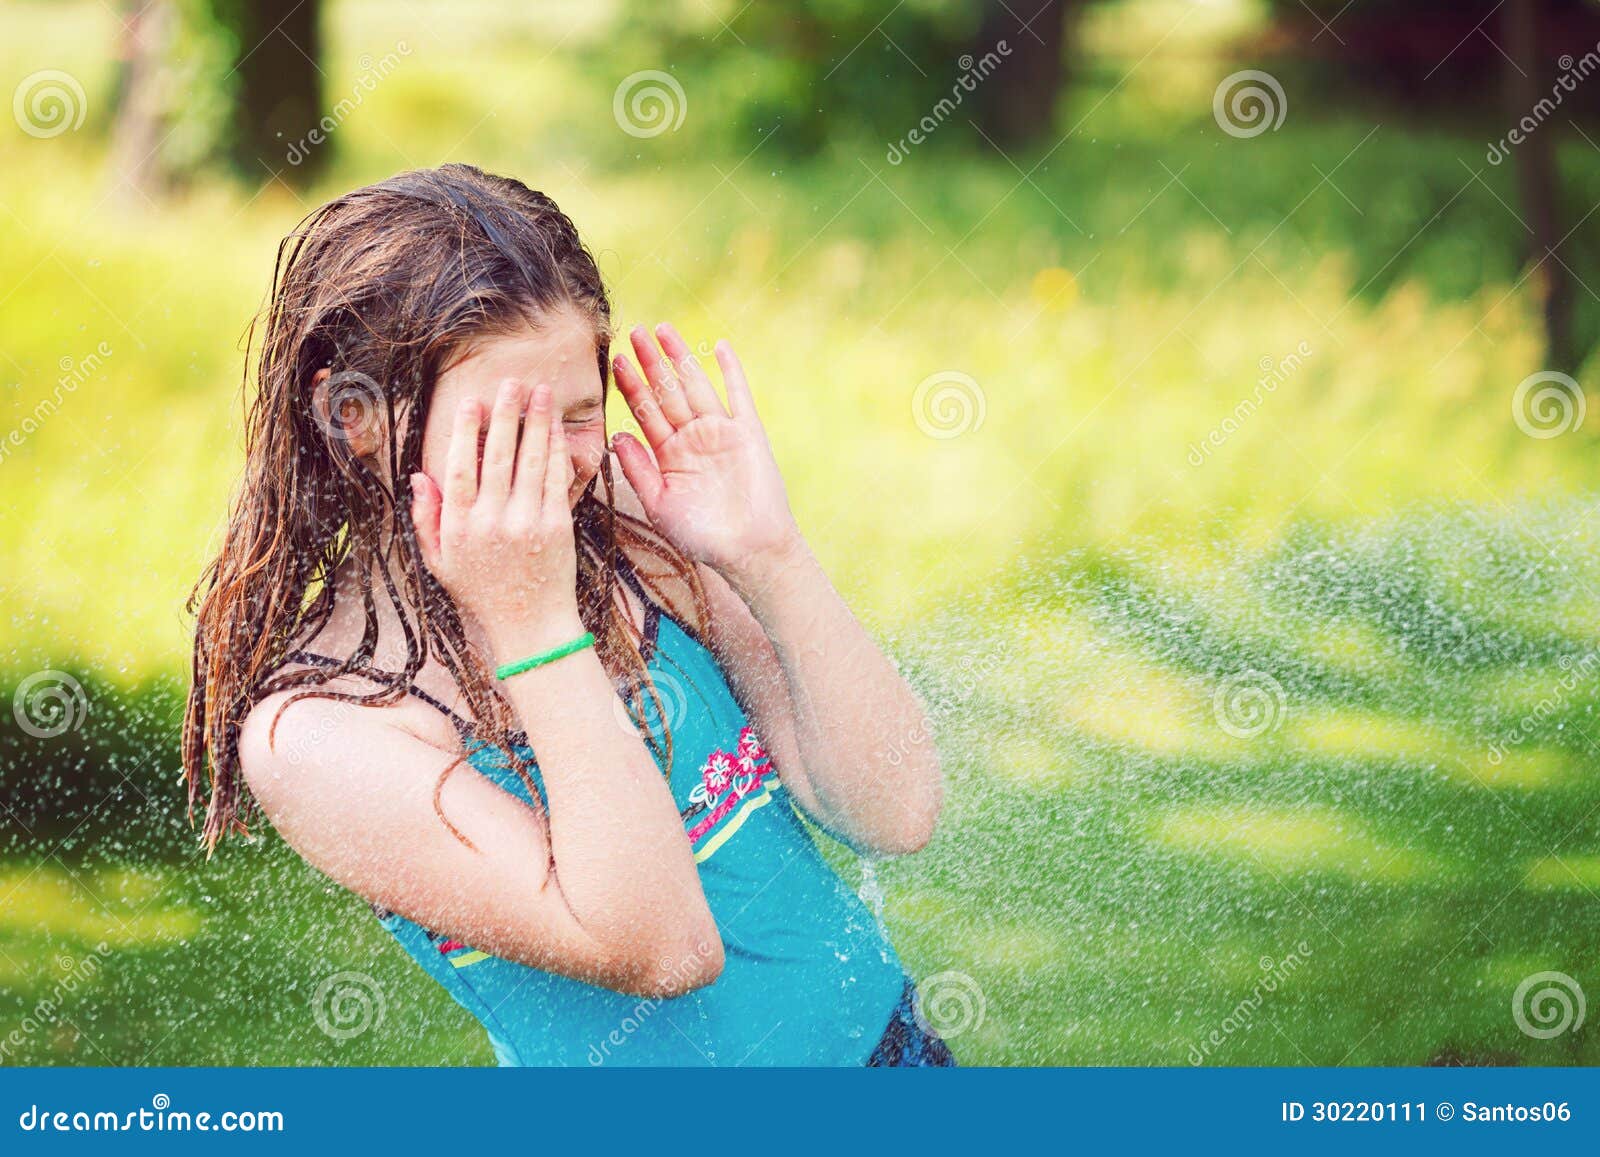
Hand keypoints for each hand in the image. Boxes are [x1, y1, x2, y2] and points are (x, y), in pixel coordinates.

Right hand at [411, 380, 581, 650]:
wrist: (530, 625)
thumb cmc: (482, 592)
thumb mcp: (440, 561)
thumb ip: (426, 519)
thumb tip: (419, 477)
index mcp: (459, 527)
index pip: (458, 467)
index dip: (464, 431)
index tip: (471, 402)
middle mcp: (491, 521)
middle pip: (497, 455)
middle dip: (505, 414)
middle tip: (511, 382)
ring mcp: (526, 523)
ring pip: (530, 460)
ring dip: (536, 422)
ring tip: (540, 392)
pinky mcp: (557, 526)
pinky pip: (555, 479)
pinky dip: (556, 449)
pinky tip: (556, 428)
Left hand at [611, 324, 799, 579]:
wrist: (748, 549)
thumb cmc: (701, 536)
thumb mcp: (659, 504)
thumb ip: (639, 469)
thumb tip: (617, 436)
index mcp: (669, 455)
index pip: (645, 412)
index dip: (630, 386)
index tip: (614, 361)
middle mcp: (692, 439)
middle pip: (666, 392)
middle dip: (650, 363)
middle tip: (633, 333)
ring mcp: (721, 433)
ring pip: (696, 386)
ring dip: (681, 358)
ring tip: (662, 330)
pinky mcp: (749, 433)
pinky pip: (739, 396)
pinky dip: (732, 371)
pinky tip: (720, 347)